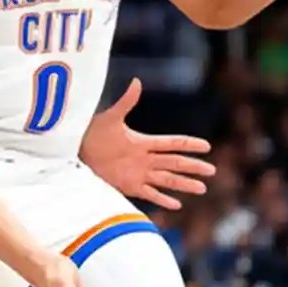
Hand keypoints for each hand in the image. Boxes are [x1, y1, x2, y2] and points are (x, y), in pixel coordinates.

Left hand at [81, 78, 215, 209]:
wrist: (75, 152)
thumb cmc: (92, 133)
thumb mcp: (110, 118)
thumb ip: (126, 102)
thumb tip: (137, 81)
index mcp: (143, 142)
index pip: (172, 143)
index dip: (189, 145)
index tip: (207, 146)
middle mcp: (145, 159)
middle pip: (175, 163)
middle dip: (193, 167)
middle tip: (212, 171)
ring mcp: (138, 174)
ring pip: (167, 180)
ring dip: (184, 184)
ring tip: (202, 189)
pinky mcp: (129, 186)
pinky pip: (150, 194)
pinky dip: (163, 200)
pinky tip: (177, 205)